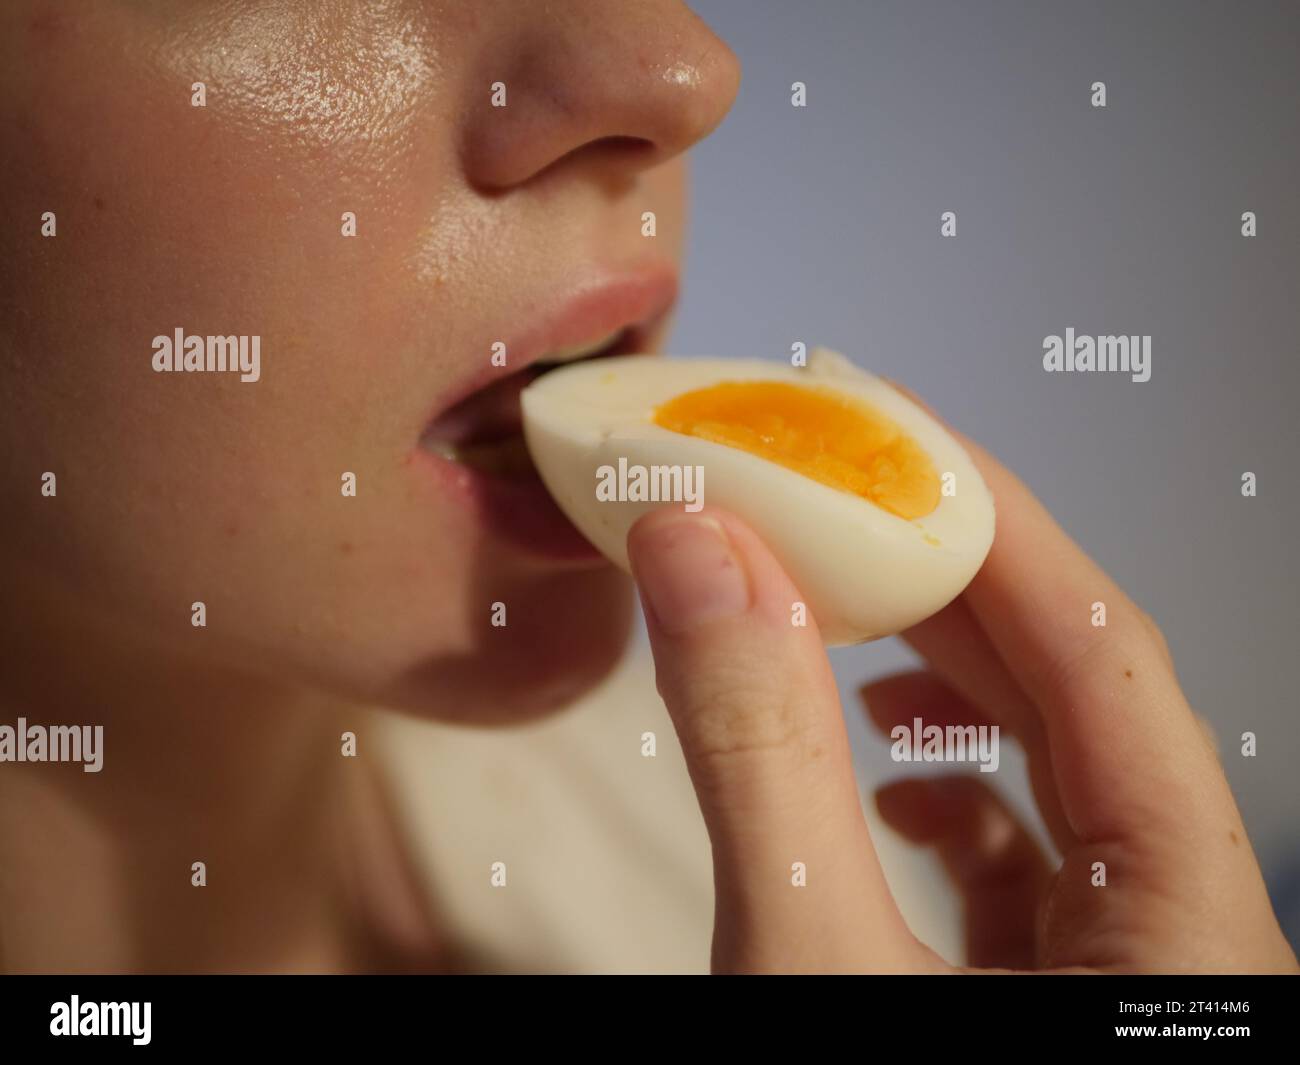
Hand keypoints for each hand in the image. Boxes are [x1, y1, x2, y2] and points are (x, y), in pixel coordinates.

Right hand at [625, 398, 1297, 974]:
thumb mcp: (808, 963)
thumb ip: (760, 757)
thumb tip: (696, 553)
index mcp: (1190, 928)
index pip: (1106, 647)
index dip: (984, 518)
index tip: (882, 431)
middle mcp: (1190, 938)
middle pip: (1084, 693)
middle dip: (941, 586)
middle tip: (831, 501)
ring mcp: (1133, 968)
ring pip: (1062, 771)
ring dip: (947, 684)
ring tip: (844, 634)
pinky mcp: (1067, 995)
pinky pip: (1035, 859)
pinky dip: (948, 798)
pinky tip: (881, 791)